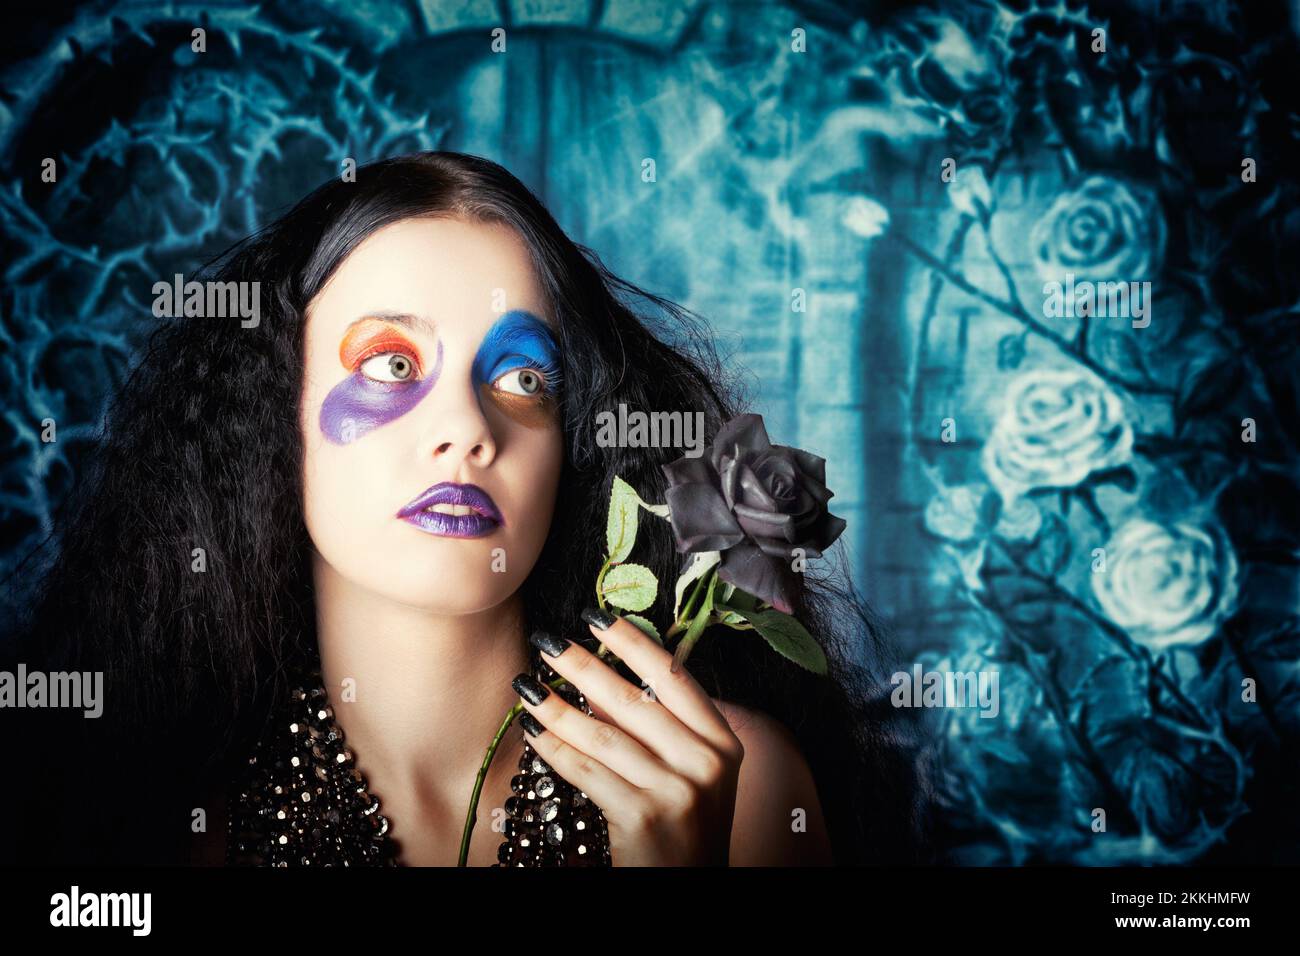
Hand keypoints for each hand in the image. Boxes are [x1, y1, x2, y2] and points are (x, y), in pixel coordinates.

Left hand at [510, 607, 744, 865]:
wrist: (692, 887)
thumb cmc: (686, 826)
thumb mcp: (692, 773)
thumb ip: (661, 728)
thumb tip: (600, 676)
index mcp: (722, 742)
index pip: (673, 676)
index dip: (632, 642)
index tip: (595, 616)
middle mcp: (706, 763)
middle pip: (633, 700)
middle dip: (582, 665)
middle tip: (545, 641)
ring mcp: (677, 791)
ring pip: (603, 734)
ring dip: (557, 706)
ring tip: (526, 686)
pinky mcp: (643, 817)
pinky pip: (587, 772)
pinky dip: (555, 749)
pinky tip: (533, 731)